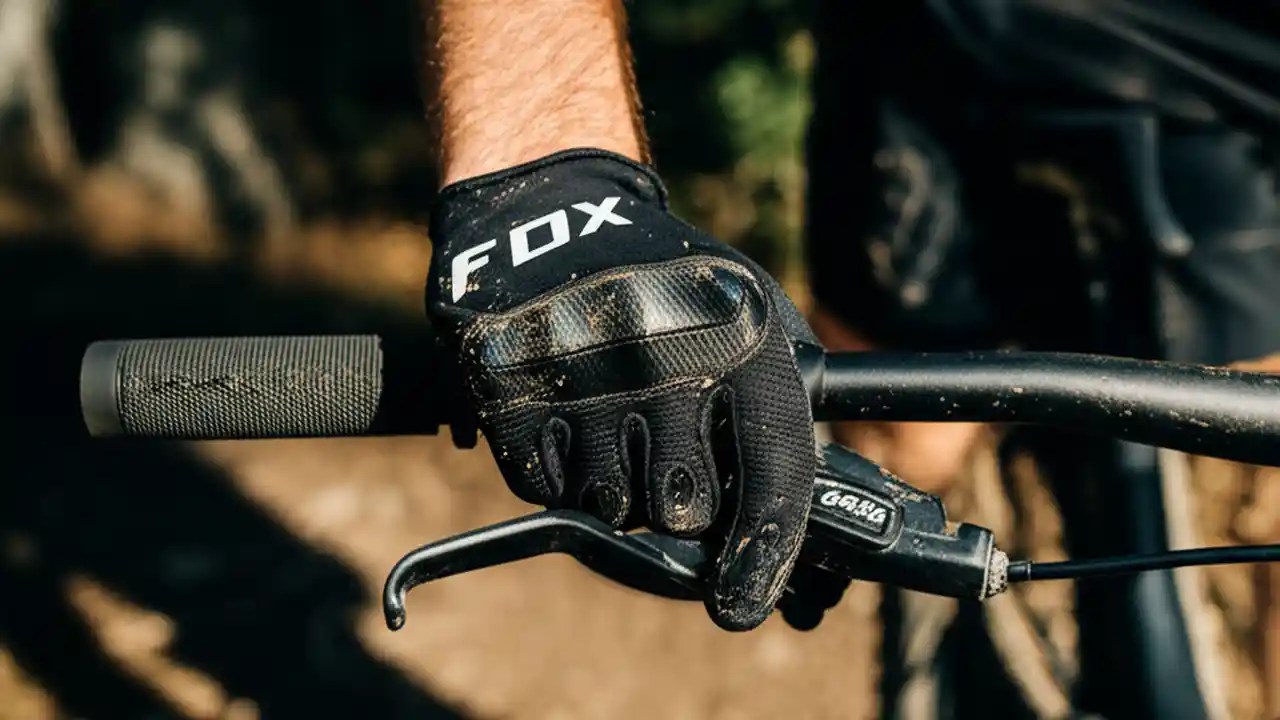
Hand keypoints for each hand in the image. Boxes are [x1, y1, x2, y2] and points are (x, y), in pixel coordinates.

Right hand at [427, 150, 816, 629]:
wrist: (549, 212)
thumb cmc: (670, 280)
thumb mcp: (752, 312)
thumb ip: (784, 405)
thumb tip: (806, 523)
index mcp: (740, 337)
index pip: (773, 474)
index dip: (765, 553)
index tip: (743, 601)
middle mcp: (662, 356)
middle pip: (683, 511)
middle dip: (678, 500)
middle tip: (665, 453)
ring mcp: (580, 374)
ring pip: (609, 509)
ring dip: (613, 487)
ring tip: (612, 420)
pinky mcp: (508, 390)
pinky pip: (543, 489)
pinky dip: (557, 473)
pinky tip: (566, 418)